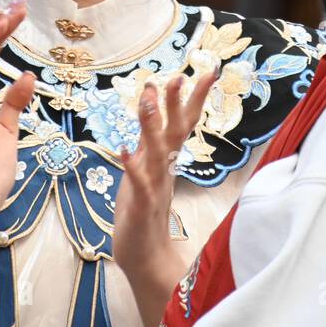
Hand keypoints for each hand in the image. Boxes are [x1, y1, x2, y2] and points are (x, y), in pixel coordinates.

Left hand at [113, 70, 218, 326]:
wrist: (147, 256)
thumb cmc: (143, 211)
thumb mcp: (144, 170)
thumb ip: (149, 143)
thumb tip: (151, 113)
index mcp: (165, 159)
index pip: (182, 122)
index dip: (191, 97)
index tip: (202, 70)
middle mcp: (164, 168)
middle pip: (175, 130)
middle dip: (177, 103)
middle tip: (180, 76)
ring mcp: (154, 185)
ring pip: (156, 150)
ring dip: (152, 124)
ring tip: (147, 98)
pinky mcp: (141, 204)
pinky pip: (138, 183)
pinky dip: (132, 166)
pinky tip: (123, 150)